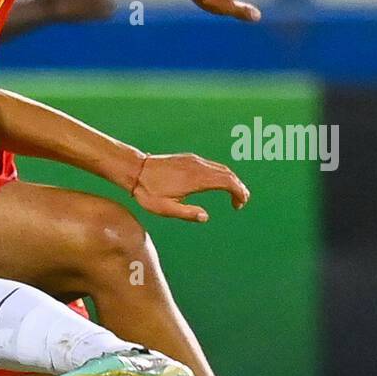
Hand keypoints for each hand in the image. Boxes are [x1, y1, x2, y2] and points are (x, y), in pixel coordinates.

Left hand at [130, 153, 249, 222]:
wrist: (135, 170)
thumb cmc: (148, 192)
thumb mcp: (165, 209)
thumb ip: (187, 213)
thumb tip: (206, 217)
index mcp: (196, 179)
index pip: (227, 181)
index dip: (238, 192)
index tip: (239, 204)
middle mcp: (198, 166)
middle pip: (228, 174)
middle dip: (238, 187)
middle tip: (241, 202)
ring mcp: (194, 160)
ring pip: (220, 168)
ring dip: (230, 180)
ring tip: (233, 194)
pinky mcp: (188, 158)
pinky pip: (211, 165)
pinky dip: (220, 174)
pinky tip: (217, 184)